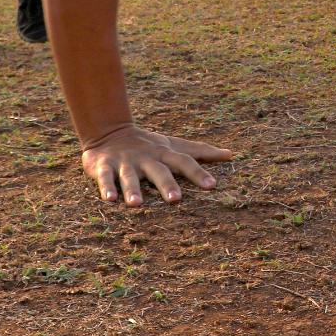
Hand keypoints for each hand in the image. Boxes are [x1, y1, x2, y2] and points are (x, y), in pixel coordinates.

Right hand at [81, 124, 233, 206]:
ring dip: (133, 189)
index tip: (213, 186)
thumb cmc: (148, 144)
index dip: (198, 173)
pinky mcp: (104, 166)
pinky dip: (106, 187)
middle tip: (176, 200)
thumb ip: (200, 152)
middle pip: (158, 171)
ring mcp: (126, 162)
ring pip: (130, 176)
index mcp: (164, 154)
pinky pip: (105, 177)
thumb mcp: (173, 146)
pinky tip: (110, 199)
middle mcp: (147, 157)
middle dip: (167, 184)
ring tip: (137, 205)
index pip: (185, 162)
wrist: (109, 131)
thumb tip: (231, 155)